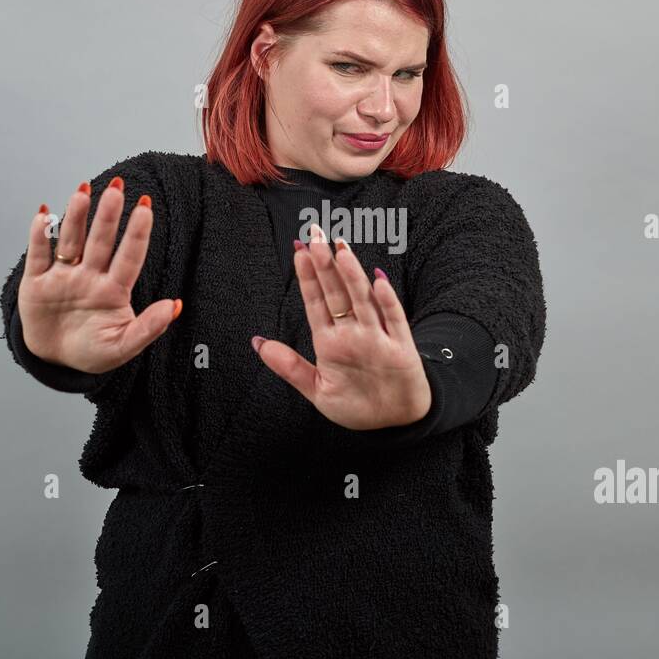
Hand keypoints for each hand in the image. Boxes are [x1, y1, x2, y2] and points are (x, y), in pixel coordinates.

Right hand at [17, 177, 178, 373]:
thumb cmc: (93, 350)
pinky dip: (39, 236)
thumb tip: (174, 306)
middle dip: (107, 216)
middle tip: (116, 188)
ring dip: (76, 217)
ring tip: (83, 192)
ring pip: (71, 241)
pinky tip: (44, 214)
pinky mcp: (36, 283)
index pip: (129, 257)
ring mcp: (63, 277)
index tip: (145, 208)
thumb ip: (148, 328)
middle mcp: (90, 276)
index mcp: (114, 290)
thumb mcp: (123, 347)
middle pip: (100, 242)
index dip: (136, 234)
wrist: (56, 359)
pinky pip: (38, 256)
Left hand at [252, 224, 430, 431]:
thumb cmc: (356, 404)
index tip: (298, 251)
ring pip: (363, 301)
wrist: (394, 422)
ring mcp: (377, 339)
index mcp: (331, 341)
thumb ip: (289, 366)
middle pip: (337, 294)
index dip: (307, 277)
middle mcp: (353, 334)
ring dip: (352, 276)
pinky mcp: (401, 349)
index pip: (316, 302)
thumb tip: (257, 343)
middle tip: (315, 236)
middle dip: (325, 265)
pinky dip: (387, 303)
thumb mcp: (317, 389)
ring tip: (340, 251)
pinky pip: (394, 322)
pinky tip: (378, 283)